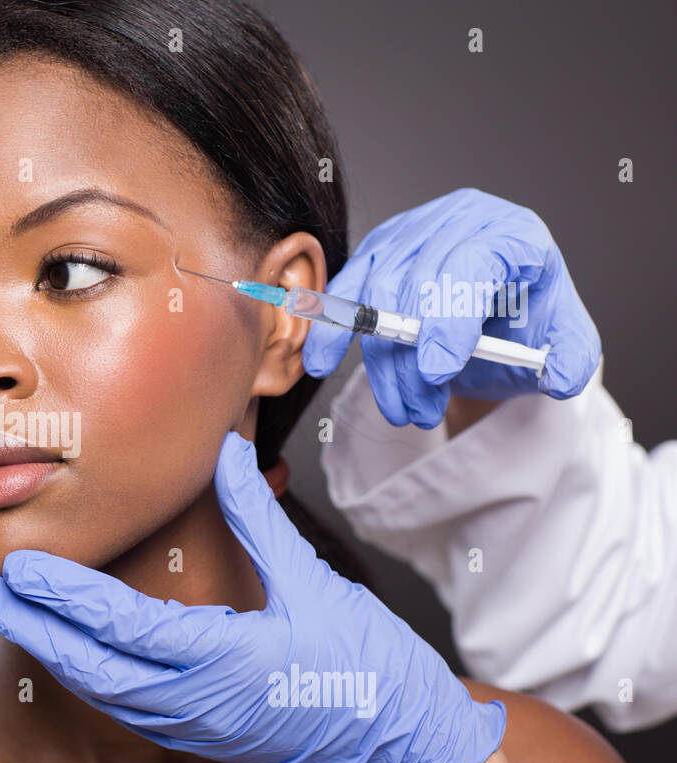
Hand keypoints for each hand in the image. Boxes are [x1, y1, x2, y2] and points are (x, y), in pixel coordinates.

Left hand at [0, 431, 506, 762]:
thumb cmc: (370, 675)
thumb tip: (225, 455)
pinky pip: (123, 705)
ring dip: (49, 649)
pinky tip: (68, 650)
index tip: (17, 568)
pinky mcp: (197, 733)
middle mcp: (192, 701)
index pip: (117, 626)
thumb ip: (259, 521)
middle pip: (86, 665)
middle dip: (28, 626)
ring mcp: (190, 724)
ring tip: (11, 612)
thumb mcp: (315, 586)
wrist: (402, 755)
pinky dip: (85, 673)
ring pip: (98, 690)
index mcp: (220, 662)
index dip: (61, 595)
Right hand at [303, 187, 601, 426]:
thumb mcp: (562, 340)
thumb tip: (558, 375)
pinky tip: (323, 362)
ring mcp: (412, 231)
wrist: (497, 314)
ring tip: (404, 408)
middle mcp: (460, 220)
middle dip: (414, 359)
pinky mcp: (377, 251)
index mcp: (513, 232)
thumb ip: (572, 359)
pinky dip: (332, 330)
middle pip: (418, 285)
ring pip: (378, 295)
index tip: (437, 370)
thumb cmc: (525, 320)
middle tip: (422, 408)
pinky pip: (346, 290)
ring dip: (383, 363)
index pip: (472, 265)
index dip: (449, 317)